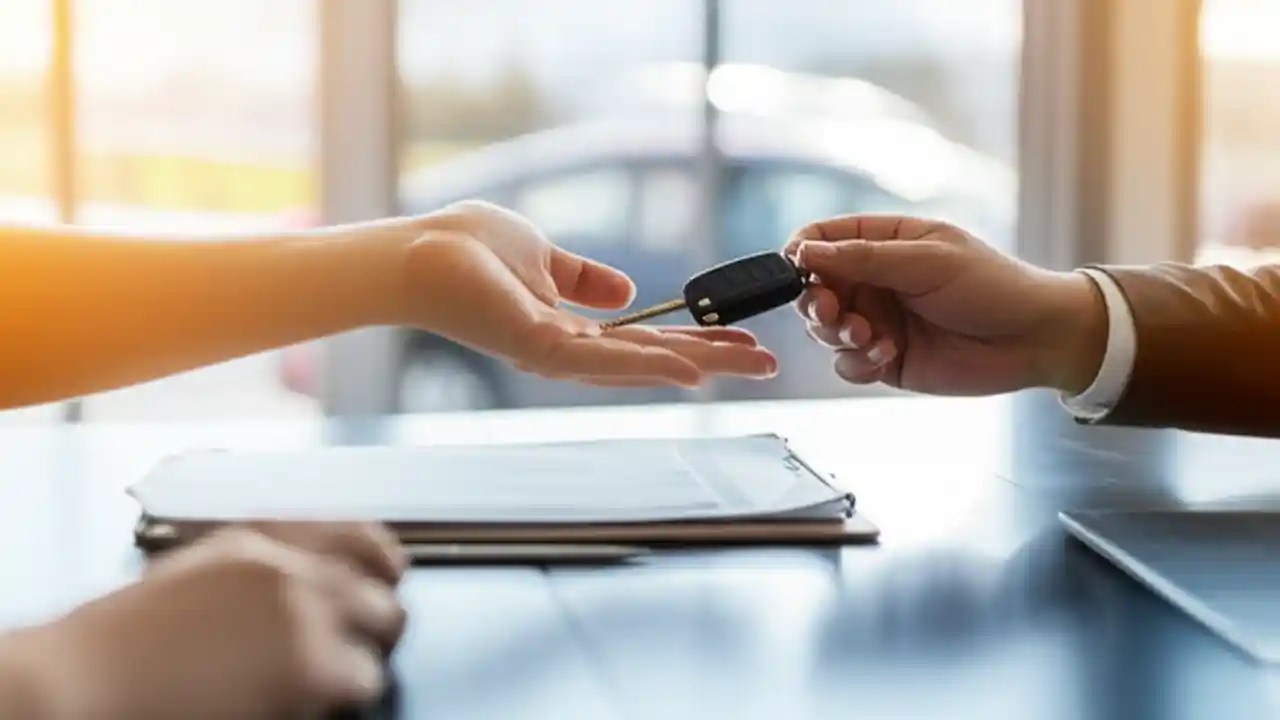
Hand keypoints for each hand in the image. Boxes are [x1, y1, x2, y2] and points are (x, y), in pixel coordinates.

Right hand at [0, 527, 404, 718]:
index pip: (354, 532)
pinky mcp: (311, 666)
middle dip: (376, 616)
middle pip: (379, 582)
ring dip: (363, 656)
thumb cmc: (117, 648)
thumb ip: (254, 572)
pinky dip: (346, 695)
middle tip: (361, 644)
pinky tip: (309, 701)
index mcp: (257, 542)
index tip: (389, 574)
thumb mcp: (192, 578)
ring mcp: (305, 615)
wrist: (81, 686)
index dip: (381, 557)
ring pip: (382, 630)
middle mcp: (289, 569)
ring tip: (329, 679)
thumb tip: (301, 584)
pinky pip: (364, 679)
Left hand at [401, 201, 777, 387]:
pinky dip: (650, 363)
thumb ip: (584, 278)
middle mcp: (566, 351)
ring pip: (640, 364)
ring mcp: (553, 354)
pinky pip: (603, 359)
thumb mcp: (544, 254)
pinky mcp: (538, 346)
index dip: (694, 340)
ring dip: (700, 363)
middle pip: (653, 358)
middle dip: (714, 359)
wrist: (414, 254)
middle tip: (770, 362)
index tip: (741, 340)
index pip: (644, 339)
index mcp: (569, 330)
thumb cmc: (464, 248)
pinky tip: (692, 367)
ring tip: (752, 363)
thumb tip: (629, 292)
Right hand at [784, 215, 1106, 395]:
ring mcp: (878, 320)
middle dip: (815, 302)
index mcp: (884, 242)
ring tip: (872, 337)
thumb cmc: (993, 286)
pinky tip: (888, 356)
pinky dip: (857, 363)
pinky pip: (846, 364)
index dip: (801, 251)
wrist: (1035, 340)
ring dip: (837, 335)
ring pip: (824, 330)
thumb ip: (864, 258)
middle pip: (814, 288)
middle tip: (832, 313)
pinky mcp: (885, 359)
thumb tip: (806, 251)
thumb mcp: (927, 261)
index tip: (797, 269)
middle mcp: (874, 281)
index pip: (822, 238)